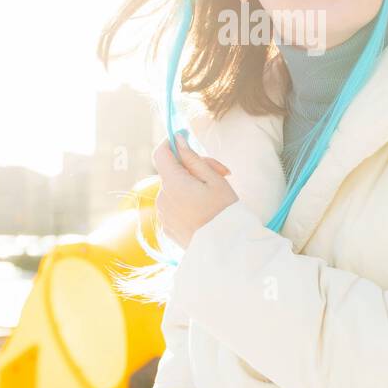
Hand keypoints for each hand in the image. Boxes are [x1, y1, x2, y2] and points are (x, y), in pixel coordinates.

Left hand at [152, 133, 237, 249]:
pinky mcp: (167, 227)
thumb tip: (178, 140)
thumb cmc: (225, 211)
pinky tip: (205, 210)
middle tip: (221, 173)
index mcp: (173, 183)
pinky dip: (186, 202)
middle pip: (173, 171)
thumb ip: (193, 158)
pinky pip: (174, 205)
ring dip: (191, 186)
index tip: (185, 138)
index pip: (161, 153)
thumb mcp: (214, 179)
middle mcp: (163, 197)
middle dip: (193, 168)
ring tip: (215, 195)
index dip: (171, 142)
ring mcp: (163, 214)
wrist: (226, 249)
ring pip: (174, 188)